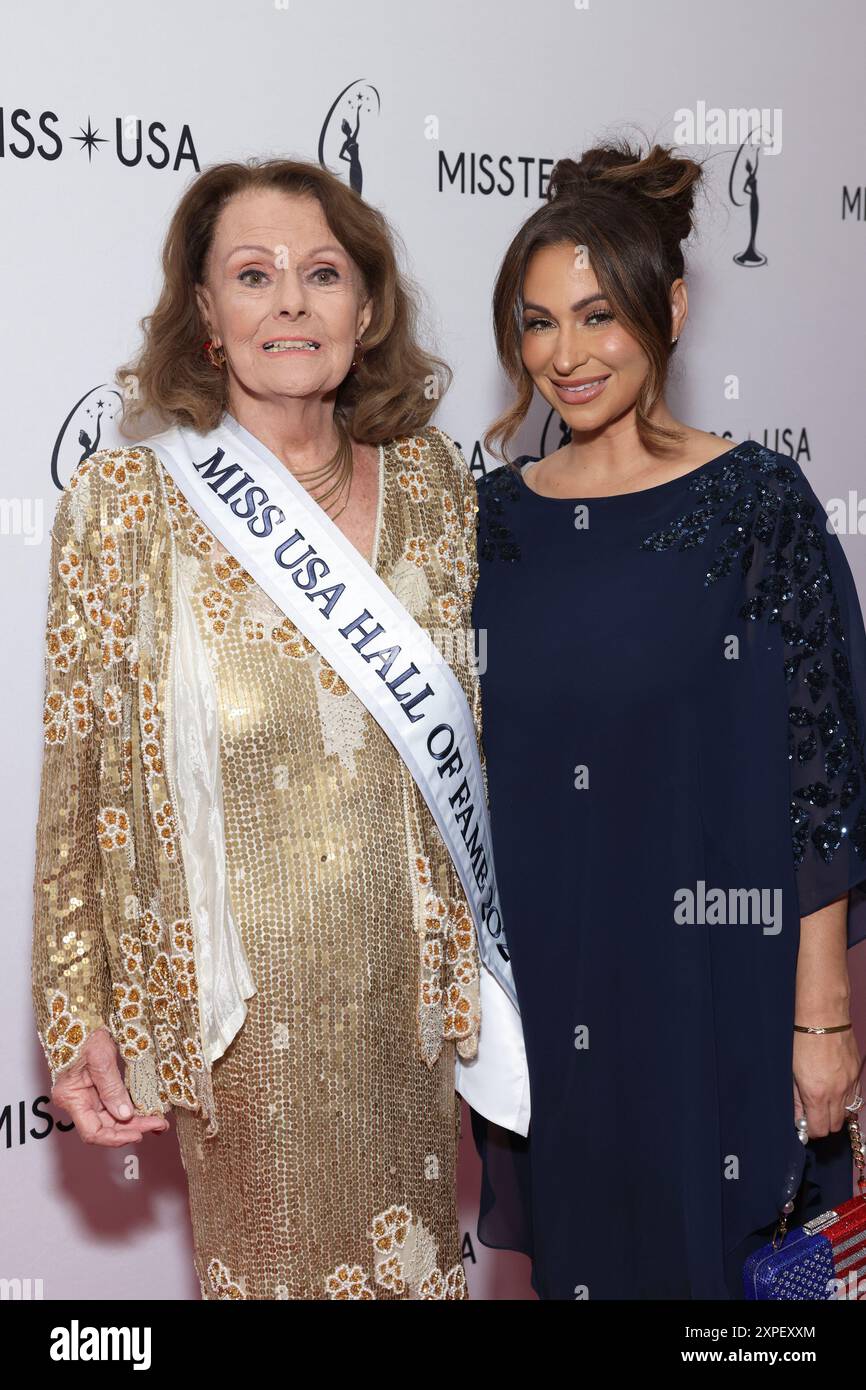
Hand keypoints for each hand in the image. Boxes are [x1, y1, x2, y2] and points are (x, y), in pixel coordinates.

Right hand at [51, 1026, 170, 1145]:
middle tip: (158, 1125)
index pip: (92, 1132)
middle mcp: (77, 1100)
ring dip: (135, 1120)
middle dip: (132, 1128)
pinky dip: (131, 1108)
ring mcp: (87, 1094)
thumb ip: (111, 1087)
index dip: (116, 1138)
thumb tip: (124, 1114)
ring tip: (158, 1120)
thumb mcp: (100, 1058)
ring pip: (112, 1117)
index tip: (139, 1134)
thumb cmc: (84, 1030)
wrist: (82, 1012)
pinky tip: (147, 1109)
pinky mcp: (98, 1086)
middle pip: (105, 1126)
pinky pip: (114, 1103)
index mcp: (71, 1096)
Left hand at [792, 1027, 863, 1137]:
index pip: (819, 1129)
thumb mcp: (792, 1072)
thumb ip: (797, 1099)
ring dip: (836, 1113)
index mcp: (816, 1094)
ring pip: (847, 1114)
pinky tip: (836, 1092)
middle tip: (814, 1114)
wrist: (824, 1019)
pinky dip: (846, 1101)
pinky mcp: (857, 1075)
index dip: (811, 1131)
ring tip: (824, 1102)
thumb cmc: (802, 1041)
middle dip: (823, 1124)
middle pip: (835, 1125)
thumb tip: (799, 1117)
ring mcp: (850, 1084)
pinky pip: (856, 1098)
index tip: (806, 1125)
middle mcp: (837, 1093)